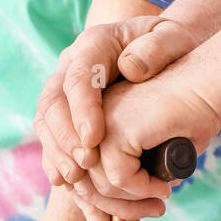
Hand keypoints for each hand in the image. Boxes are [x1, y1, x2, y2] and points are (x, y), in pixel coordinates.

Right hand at [34, 16, 198, 186]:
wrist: (163, 53)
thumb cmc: (172, 47)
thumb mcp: (175, 37)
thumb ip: (159, 47)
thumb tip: (130, 69)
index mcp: (93, 46)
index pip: (77, 78)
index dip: (81, 110)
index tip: (94, 139)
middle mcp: (69, 67)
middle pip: (52, 104)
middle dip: (65, 137)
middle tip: (86, 164)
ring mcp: (64, 92)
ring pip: (46, 124)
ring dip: (58, 154)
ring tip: (76, 179)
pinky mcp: (65, 114)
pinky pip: (52, 140)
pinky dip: (58, 164)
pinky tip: (67, 183)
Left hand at [65, 70, 220, 220]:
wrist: (211, 84)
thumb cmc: (193, 112)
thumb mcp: (155, 145)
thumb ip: (135, 169)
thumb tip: (126, 201)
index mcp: (93, 122)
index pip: (82, 171)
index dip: (102, 200)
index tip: (135, 210)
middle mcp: (89, 121)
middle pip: (85, 180)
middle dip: (118, 207)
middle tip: (154, 210)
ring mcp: (98, 123)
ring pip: (101, 184)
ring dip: (133, 202)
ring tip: (161, 198)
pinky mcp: (114, 129)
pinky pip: (119, 177)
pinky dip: (143, 189)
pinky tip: (163, 186)